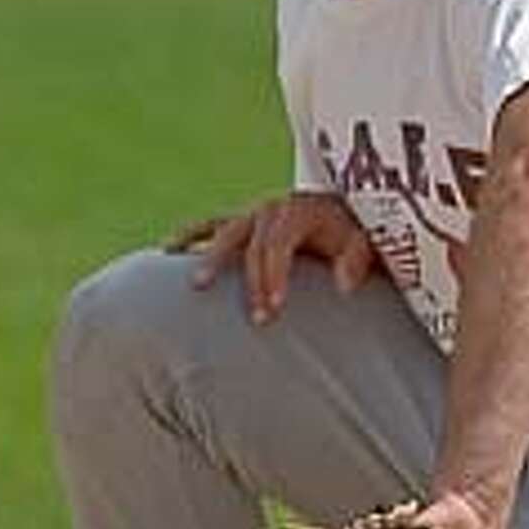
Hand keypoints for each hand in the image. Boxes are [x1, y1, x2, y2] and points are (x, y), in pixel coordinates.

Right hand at [171, 191, 374, 324]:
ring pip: (222, 234)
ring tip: (194, 287)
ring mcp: (250, 215)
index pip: (279, 245)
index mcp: (297, 211)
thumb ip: (356, 259)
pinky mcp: (239, 222)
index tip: (273, 309)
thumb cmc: (350, 233)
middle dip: (251, 283)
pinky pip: (207, 227)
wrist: (340, 212)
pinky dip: (188, 238)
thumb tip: (345, 285)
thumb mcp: (362, 242)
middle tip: (254, 319)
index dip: (274, 276)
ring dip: (210, 260)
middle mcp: (270, 209)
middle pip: (251, 246)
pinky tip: (166, 254)